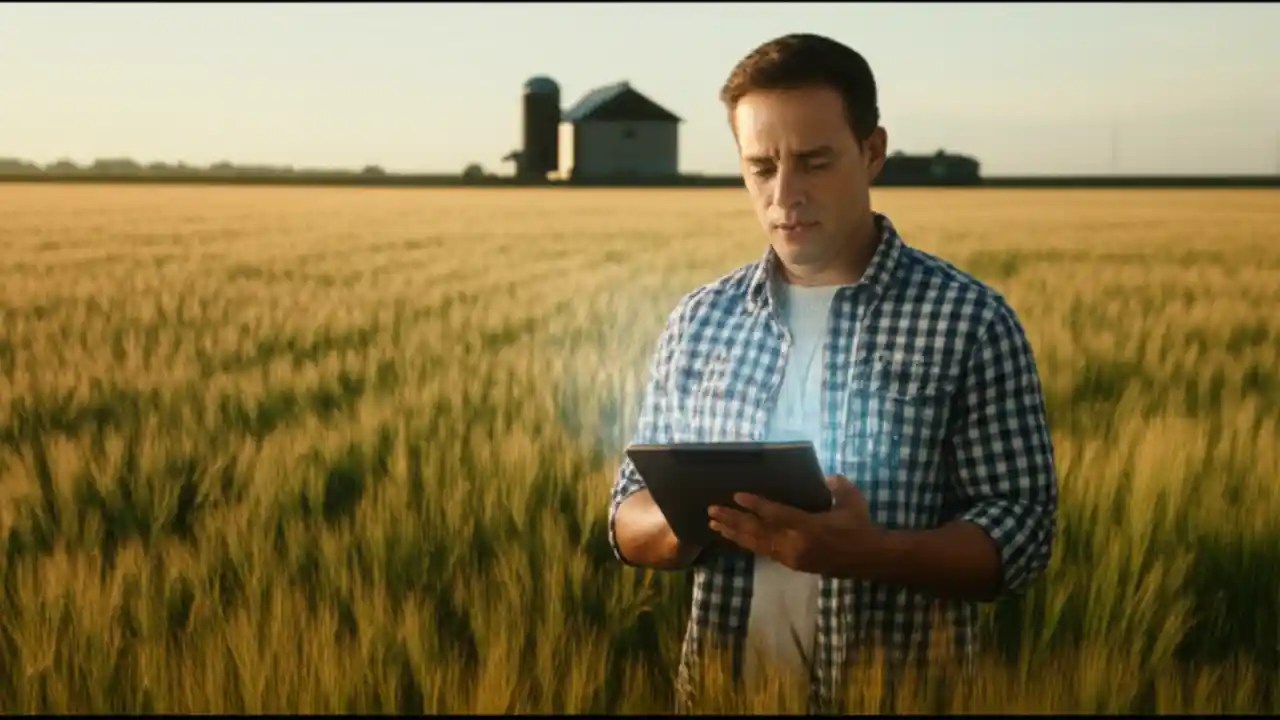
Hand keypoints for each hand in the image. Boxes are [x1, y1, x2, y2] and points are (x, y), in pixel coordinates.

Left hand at [707, 474, 884, 576]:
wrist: (870, 560)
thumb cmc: (860, 527)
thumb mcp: (852, 500)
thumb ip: (837, 486)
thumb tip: (826, 476)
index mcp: (808, 528)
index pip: (776, 515)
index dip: (756, 505)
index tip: (737, 495)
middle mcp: (795, 545)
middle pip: (757, 532)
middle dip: (733, 521)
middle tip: (712, 510)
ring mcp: (792, 557)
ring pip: (757, 545)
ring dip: (734, 534)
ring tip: (714, 524)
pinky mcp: (792, 564)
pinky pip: (764, 552)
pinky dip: (747, 543)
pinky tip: (735, 537)